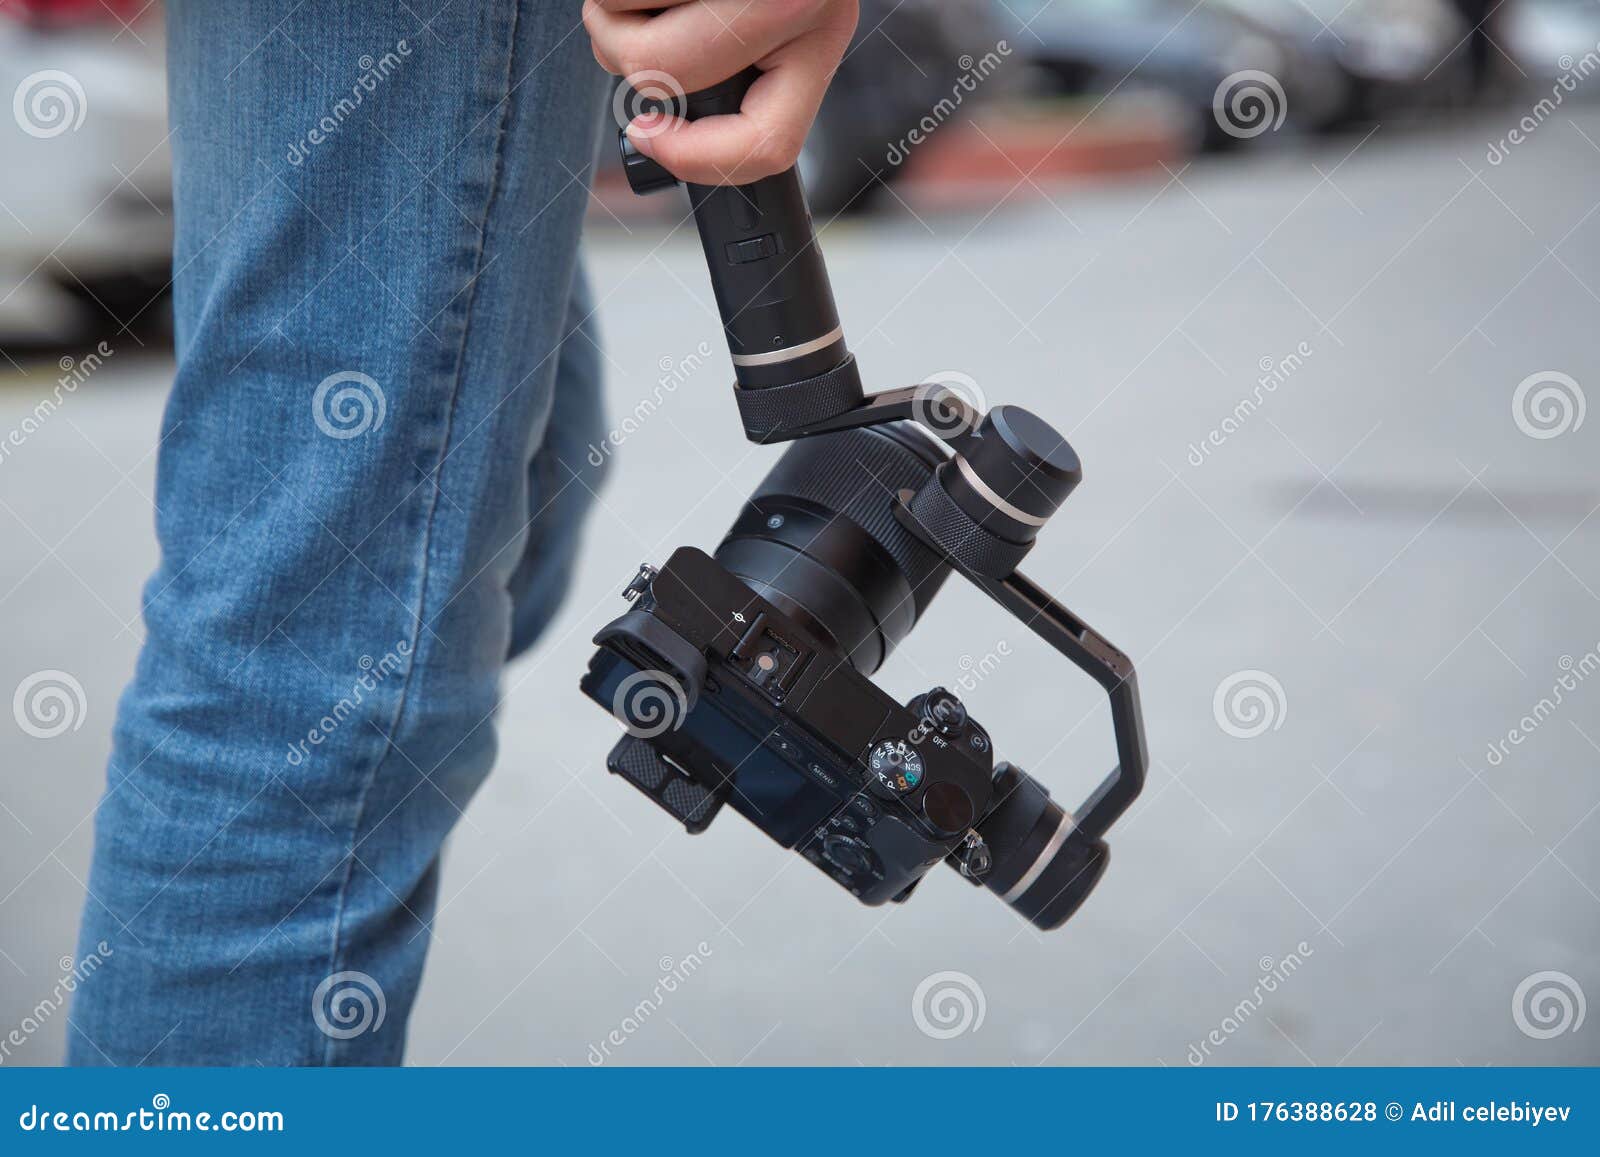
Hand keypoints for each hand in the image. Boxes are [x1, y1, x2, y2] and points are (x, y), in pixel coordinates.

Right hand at [583, 0, 858, 184]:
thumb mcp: (771, 9)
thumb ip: (729, 75)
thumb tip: (652, 128)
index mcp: (818, 28)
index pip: (768, 143)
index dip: (697, 159)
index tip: (647, 135)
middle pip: (664, 69)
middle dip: (622, 45)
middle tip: (636, 7)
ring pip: (619, 13)